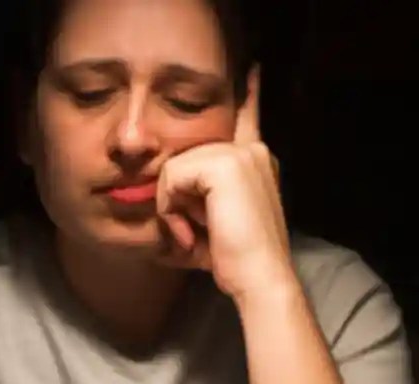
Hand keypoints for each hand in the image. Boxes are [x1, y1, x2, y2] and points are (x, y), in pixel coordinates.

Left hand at [154, 67, 297, 302]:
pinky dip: (171, 205)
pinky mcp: (224, 164)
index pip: (248, 118)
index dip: (249, 96)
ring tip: (194, 233)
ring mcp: (240, 154)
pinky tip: (190, 227)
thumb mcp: (209, 225)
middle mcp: (251, 150)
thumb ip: (192, 203)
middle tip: (194, 234)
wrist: (260, 278)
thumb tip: (159, 205)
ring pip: (176, 166)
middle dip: (178, 197)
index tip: (254, 70)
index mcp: (255, 161)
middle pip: (185, 156)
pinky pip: (173, 174)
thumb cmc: (234, 262)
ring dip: (173, 205)